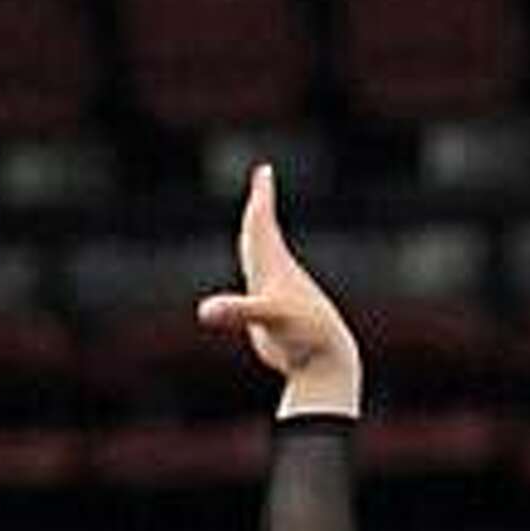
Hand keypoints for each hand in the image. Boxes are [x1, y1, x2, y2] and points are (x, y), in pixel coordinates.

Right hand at [197, 161, 361, 414]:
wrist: (324, 360)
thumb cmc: (302, 336)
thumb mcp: (268, 319)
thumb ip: (237, 312)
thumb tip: (205, 312)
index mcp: (275, 264)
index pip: (264, 223)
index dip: (262, 197)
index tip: (265, 170)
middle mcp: (277, 273)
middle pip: (264, 231)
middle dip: (260, 205)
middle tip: (263, 179)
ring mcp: (275, 293)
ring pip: (264, 256)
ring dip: (258, 234)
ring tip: (257, 216)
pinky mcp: (272, 314)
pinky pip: (260, 283)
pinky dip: (255, 270)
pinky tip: (258, 273)